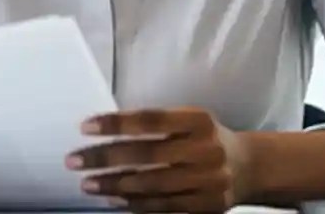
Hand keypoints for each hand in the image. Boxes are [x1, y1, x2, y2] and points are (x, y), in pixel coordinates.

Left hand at [67, 107, 251, 213]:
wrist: (250, 167)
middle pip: (147, 154)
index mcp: (198, 120)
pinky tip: (113, 200)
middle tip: (74, 161)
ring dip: (115, 185)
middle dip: (106, 158)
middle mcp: (206, 149)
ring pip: (153, 184)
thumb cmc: (205, 138)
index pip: (150, 120)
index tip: (85, 127)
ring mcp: (209, 180)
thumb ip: (155, 125)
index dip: (116, 123)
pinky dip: (136, 204)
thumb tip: (104, 131)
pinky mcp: (208, 206)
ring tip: (88, 183)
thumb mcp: (188, 120)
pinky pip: (165, 207)